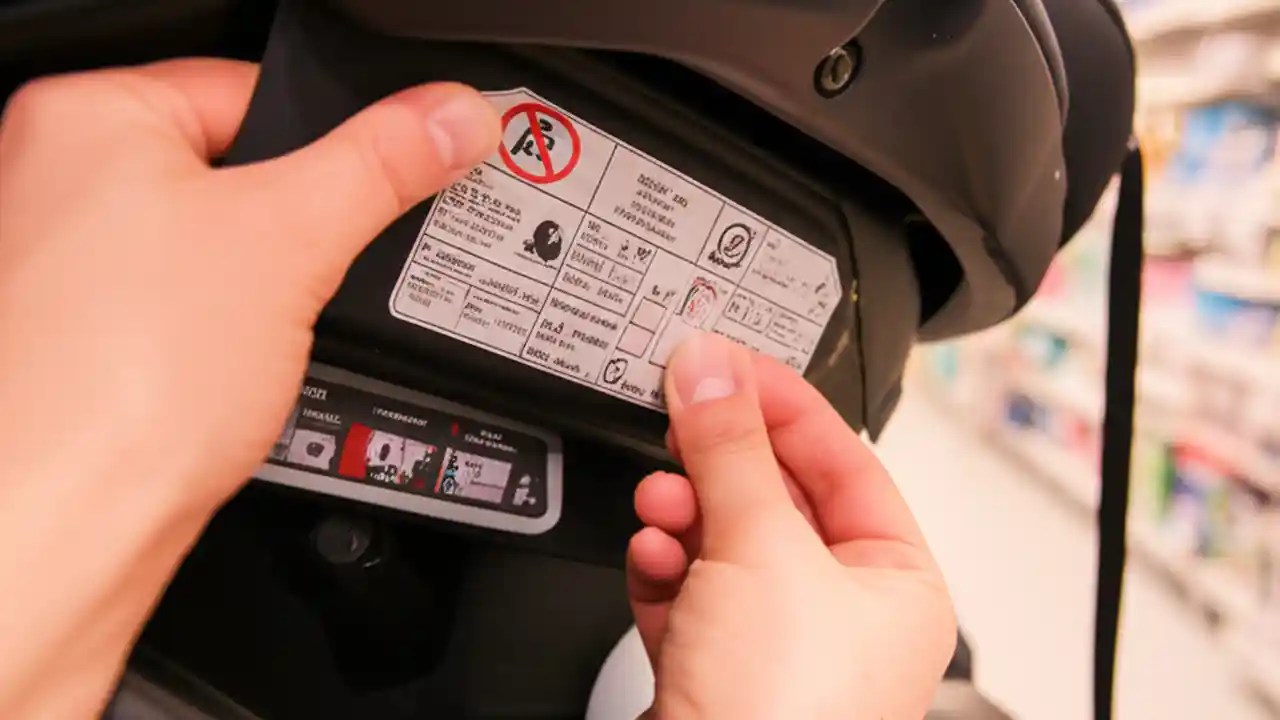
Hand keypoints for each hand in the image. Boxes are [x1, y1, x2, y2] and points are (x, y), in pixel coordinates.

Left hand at [0, 60, 498, 715]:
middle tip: (319, 270)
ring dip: (265, 289)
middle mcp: (55, 181)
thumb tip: (452, 116)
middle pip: (236, 174)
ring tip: (264, 333)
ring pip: (214, 252)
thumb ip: (384, 164)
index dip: (331, 142)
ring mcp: (63, 268)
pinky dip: (224, 335)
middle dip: (297, 228)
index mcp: (88, 120)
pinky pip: (184, 311)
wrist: (58, 526)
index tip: (380, 181)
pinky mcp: (82, 341)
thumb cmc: (117, 381)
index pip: (250, 91)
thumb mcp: (291, 240)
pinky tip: (227, 372)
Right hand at [628, 333, 955, 718]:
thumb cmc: (785, 718)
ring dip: (685, 516)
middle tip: (680, 418)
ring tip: (662, 506)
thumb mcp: (763, 550)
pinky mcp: (719, 672)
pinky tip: (653, 560)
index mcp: (896, 583)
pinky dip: (666, 570)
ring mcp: (777, 648)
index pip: (843, 458)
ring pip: (724, 544)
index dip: (781, 402)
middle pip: (775, 498)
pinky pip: (690, 594)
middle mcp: (844, 617)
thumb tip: (711, 368)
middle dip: (720, 464)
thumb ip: (731, 449)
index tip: (727, 361)